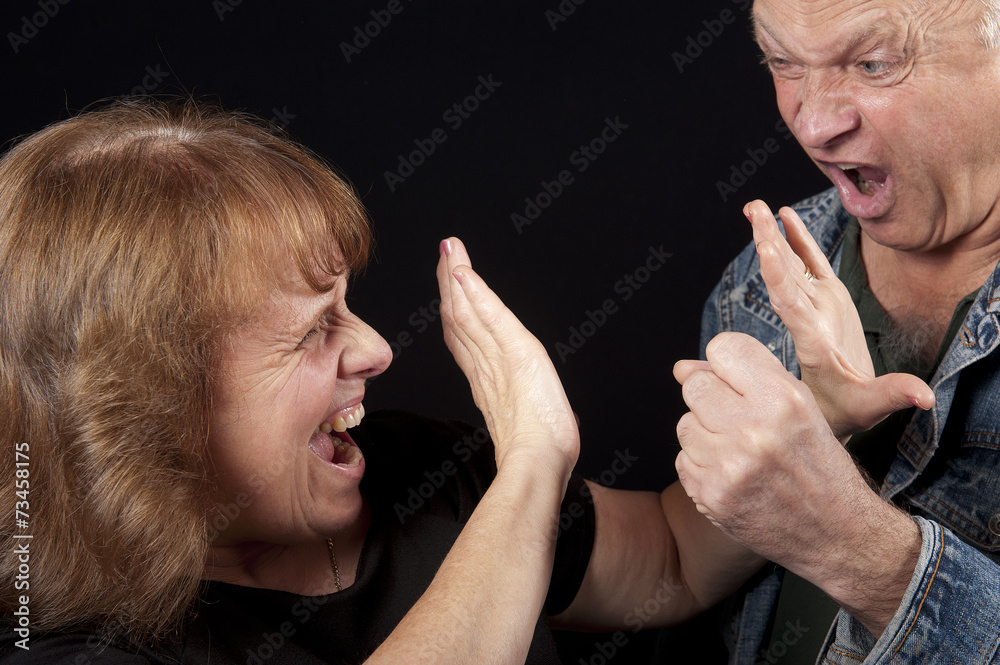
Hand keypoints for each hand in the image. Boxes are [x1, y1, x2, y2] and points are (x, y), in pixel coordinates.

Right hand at [436, 237, 578, 472]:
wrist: (539, 464)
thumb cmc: (538, 454)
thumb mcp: (525, 425)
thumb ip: (515, 411)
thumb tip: (520, 417)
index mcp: (488, 379)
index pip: (465, 334)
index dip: (455, 307)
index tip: (450, 283)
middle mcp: (486, 365)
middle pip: (461, 315)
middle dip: (452, 282)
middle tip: (446, 252)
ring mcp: (497, 358)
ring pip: (470, 309)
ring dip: (459, 275)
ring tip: (451, 249)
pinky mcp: (515, 352)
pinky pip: (490, 317)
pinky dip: (475, 292)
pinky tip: (463, 272)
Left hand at [674, 332, 920, 633]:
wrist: (836, 532)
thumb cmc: (817, 462)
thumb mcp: (800, 407)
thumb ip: (743, 377)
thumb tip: (680, 369)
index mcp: (783, 399)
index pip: (722, 349)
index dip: (726, 364)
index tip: (737, 380)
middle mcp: (755, 429)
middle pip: (695, 386)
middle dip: (711, 398)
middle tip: (738, 419)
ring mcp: (730, 465)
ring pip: (685, 424)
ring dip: (706, 434)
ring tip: (740, 451)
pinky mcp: (712, 495)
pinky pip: (683, 460)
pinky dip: (703, 466)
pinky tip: (733, 475)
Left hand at [744, 200, 933, 438]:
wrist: (829, 411)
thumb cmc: (847, 411)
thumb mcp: (870, 405)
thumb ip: (895, 394)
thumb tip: (926, 397)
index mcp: (812, 341)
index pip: (791, 306)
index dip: (779, 278)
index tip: (764, 250)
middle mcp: (807, 319)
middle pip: (784, 277)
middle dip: (768, 243)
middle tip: (752, 210)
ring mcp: (815, 307)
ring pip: (790, 266)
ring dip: (772, 236)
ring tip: (755, 207)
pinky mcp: (827, 300)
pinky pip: (809, 265)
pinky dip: (797, 240)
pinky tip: (783, 216)